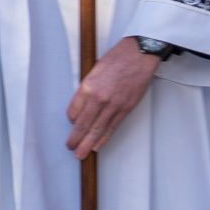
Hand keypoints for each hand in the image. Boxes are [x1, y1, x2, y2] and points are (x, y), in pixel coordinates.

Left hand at [66, 35, 159, 159]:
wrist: (138, 55)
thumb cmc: (117, 59)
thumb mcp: (93, 70)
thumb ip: (87, 89)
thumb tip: (81, 106)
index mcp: (87, 86)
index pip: (73, 111)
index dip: (71, 120)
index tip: (72, 123)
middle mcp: (98, 98)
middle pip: (83, 124)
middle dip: (75, 139)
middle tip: (70, 147)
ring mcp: (113, 105)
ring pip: (97, 130)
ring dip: (88, 144)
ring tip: (81, 154)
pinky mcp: (125, 108)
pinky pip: (112, 127)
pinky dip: (104, 138)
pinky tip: (98, 145)